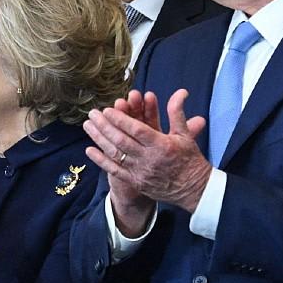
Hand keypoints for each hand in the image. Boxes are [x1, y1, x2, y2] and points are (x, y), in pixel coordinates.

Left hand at [84, 88, 212, 214]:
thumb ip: (176, 113)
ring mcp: (140, 171)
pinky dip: (101, 160)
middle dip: (104, 126)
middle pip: (121, 140)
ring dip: (99, 139)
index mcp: (162, 145)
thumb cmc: (189, 160)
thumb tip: (180, 92)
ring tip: (88, 125)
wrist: (194, 190)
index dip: (121, 119)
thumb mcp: (184, 135)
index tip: (107, 110)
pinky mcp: (135, 182)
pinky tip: (89, 150)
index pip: (137, 130)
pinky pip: (114, 170)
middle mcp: (149, 158)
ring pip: (115, 154)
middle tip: (92, 114)